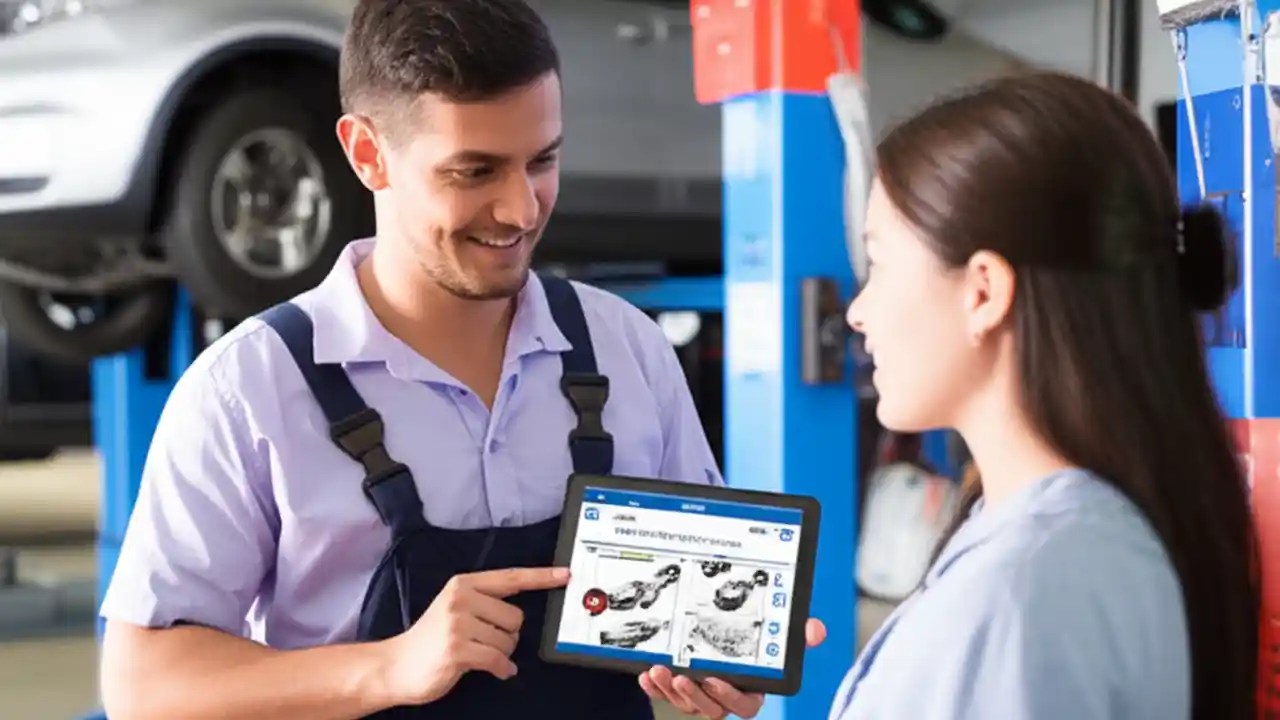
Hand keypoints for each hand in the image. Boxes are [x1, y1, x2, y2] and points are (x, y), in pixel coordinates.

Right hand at [378, 566, 569, 706]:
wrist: (396, 665)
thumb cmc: (431, 638)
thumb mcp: (455, 608)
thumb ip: (485, 602)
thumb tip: (519, 611)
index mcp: (463, 584)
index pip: (511, 577)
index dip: (541, 577)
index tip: (565, 575)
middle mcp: (461, 599)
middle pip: (516, 616)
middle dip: (508, 635)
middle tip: (485, 641)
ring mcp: (458, 624)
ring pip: (509, 641)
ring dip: (501, 654)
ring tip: (478, 654)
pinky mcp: (458, 649)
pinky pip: (498, 660)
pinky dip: (501, 669)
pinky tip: (492, 669)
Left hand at [638, 618, 825, 718]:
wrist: (716, 633)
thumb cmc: (755, 642)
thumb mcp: (777, 635)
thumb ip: (798, 635)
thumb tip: (816, 631)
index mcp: (750, 689)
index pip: (745, 704)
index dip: (728, 695)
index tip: (714, 679)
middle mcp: (724, 697)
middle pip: (711, 708)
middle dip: (693, 695)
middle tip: (680, 676)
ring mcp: (700, 696)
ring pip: (686, 703)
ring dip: (670, 690)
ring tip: (659, 670)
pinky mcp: (678, 691)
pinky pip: (665, 696)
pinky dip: (654, 688)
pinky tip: (646, 674)